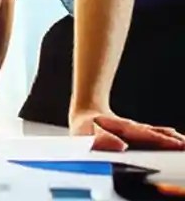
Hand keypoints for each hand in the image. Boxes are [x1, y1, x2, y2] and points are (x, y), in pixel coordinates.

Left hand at [70, 108, 184, 151]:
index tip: (177, 144)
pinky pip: (155, 137)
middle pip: (157, 135)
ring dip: (173, 140)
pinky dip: (167, 139)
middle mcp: (134, 129)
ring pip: (158, 135)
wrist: (85, 114)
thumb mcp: (87, 131)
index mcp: (124, 129)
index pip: (147, 135)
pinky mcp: (138, 135)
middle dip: (173, 141)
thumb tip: (120, 146)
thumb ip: (101, 139)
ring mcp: (137, 132)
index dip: (162, 140)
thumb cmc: (85, 126)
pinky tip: (177, 141)